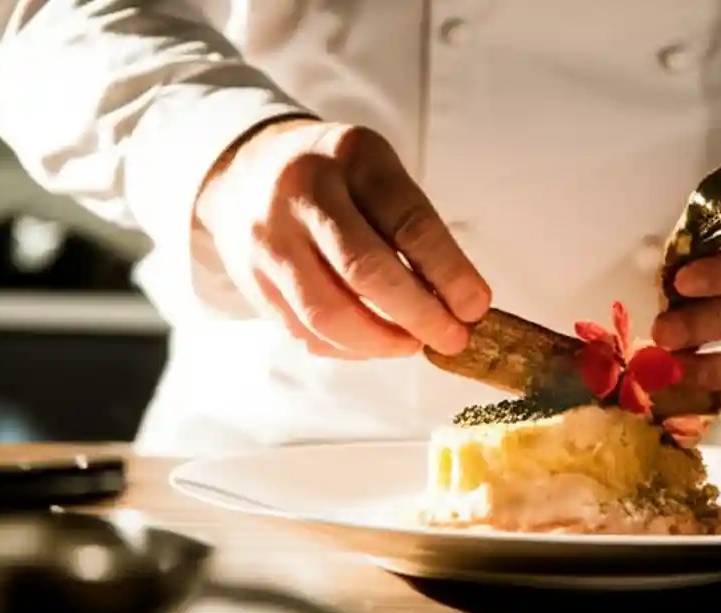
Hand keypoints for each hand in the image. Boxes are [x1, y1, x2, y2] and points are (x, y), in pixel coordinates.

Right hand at [194, 118, 490, 357]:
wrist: (245, 170)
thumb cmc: (335, 177)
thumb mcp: (376, 172)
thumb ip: (413, 228)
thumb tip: (458, 303)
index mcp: (351, 157)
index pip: (407, 221)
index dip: (448, 272)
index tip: (475, 307)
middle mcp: (303, 195)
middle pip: (365, 270)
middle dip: (419, 315)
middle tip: (452, 338)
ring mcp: (271, 240)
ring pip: (328, 313)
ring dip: (381, 342)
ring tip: (412, 344)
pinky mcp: (253, 281)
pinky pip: (305, 330)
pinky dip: (347, 347)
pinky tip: (372, 342)